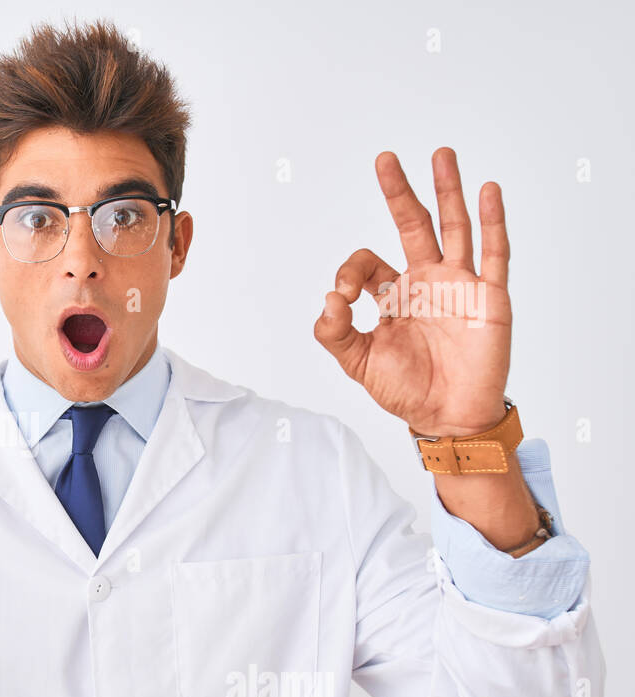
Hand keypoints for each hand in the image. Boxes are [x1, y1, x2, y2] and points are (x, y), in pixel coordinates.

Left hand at [314, 148, 511, 435]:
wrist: (448, 416)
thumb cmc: (406, 390)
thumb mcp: (359, 362)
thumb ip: (335, 333)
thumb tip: (328, 298)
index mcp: (394, 295)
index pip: (368, 263)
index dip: (350, 272)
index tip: (343, 296)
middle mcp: (426, 282)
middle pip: (413, 225)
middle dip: (400, 193)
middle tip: (385, 159)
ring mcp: (459, 284)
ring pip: (454, 227)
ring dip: (448, 190)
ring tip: (441, 154)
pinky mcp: (489, 296)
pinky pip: (495, 252)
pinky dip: (493, 221)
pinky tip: (488, 190)